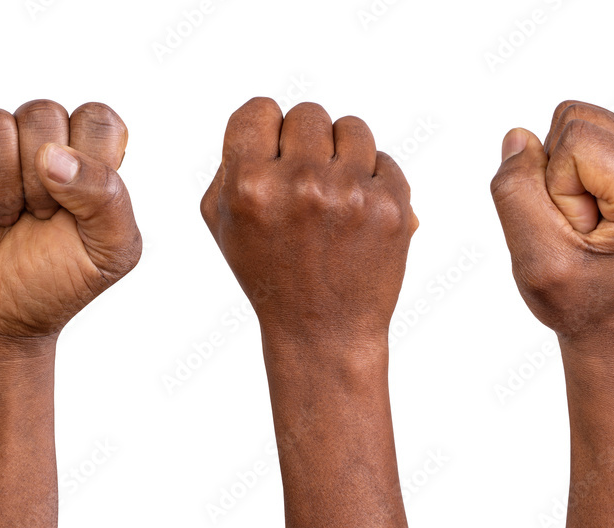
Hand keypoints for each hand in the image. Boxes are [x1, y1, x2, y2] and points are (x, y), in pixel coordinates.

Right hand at [0, 99, 141, 337]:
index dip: (90, 158)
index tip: (80, 205)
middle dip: (44, 179)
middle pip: (43, 112)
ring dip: (5, 190)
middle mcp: (36, 145)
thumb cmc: (59, 282)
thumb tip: (52, 156)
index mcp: (85, 158)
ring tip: (8, 223)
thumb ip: (108, 197)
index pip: (97, 117)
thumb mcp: (111, 251)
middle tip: (42, 218)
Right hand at [201, 98, 418, 348]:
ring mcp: (349, 193)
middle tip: (305, 182)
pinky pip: (384, 159)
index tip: (274, 155)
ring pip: (352, 127)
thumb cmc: (269, 274)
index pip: (259, 109)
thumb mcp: (223, 224)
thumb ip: (230, 163)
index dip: (266, 130)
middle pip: (308, 113)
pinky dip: (373, 181)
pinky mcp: (390, 206)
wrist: (323, 332)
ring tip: (334, 192)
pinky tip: (358, 215)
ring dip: (344, 153)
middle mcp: (299, 183)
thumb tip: (264, 120)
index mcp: (249, 185)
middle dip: (306, 143)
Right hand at [490, 101, 613, 347]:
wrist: (612, 325)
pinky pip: (588, 132)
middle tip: (578, 228)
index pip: (575, 138)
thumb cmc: (578, 302)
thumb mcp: (536, 259)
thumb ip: (516, 192)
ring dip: (565, 172)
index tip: (576, 233)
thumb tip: (519, 136)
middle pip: (578, 118)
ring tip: (585, 222)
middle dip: (558, 173)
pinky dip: (575, 170)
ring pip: (580, 121)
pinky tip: (593, 212)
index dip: (554, 186)